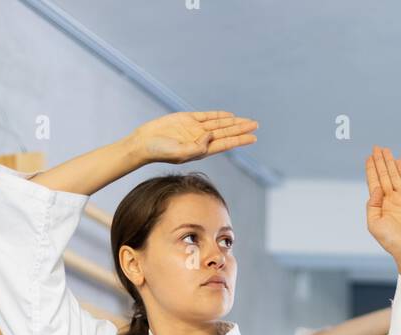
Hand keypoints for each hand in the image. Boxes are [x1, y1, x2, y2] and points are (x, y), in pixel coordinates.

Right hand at [132, 111, 257, 163]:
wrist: (144, 143)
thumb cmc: (160, 152)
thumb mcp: (180, 153)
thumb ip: (197, 147)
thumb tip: (210, 136)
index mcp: (201, 150)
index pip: (225, 144)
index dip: (240, 140)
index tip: (253, 138)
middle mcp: (201, 140)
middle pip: (225, 133)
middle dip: (241, 129)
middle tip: (256, 124)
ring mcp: (194, 129)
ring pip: (218, 124)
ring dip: (232, 122)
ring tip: (247, 120)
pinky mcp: (187, 119)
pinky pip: (206, 116)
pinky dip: (218, 115)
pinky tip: (229, 115)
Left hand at [365, 147, 400, 261]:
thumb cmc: (391, 240)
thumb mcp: (373, 224)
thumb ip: (371, 205)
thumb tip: (376, 188)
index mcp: (380, 205)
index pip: (374, 183)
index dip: (371, 170)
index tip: (368, 158)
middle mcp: (390, 200)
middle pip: (384, 176)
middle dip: (379, 162)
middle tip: (376, 148)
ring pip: (394, 175)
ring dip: (389, 162)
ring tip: (385, 150)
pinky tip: (398, 161)